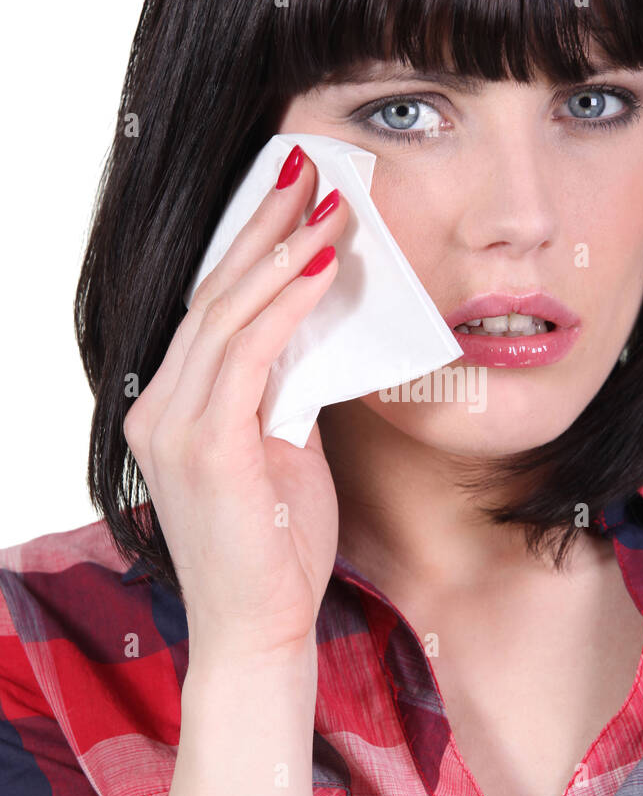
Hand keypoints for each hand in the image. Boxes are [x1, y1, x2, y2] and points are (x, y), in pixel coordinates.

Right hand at [122, 147, 348, 660]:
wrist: (261, 627)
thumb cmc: (276, 544)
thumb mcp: (281, 448)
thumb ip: (283, 388)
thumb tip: (317, 329)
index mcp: (172, 405)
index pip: (210, 307)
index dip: (250, 244)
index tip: (291, 193)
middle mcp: (159, 406)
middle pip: (214, 293)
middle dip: (265, 224)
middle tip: (308, 167)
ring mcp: (174, 424)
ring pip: (228, 312)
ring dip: (284, 250)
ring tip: (329, 203)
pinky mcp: (204, 444)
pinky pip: (248, 352)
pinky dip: (287, 303)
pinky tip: (324, 266)